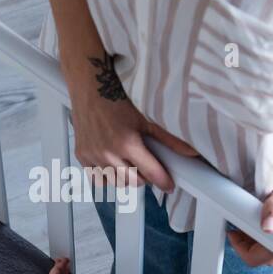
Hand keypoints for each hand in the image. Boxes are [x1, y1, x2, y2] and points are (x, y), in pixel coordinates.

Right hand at [69, 68, 199, 192]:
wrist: (91, 87)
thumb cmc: (117, 98)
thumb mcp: (146, 118)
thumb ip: (168, 138)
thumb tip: (191, 151)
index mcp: (127, 143)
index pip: (151, 173)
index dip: (163, 182)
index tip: (168, 185)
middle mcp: (108, 152)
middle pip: (134, 182)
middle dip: (144, 178)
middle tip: (147, 166)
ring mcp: (93, 156)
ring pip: (116, 183)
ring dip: (126, 178)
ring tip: (130, 164)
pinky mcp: (82, 155)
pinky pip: (97, 179)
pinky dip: (107, 177)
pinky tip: (113, 165)